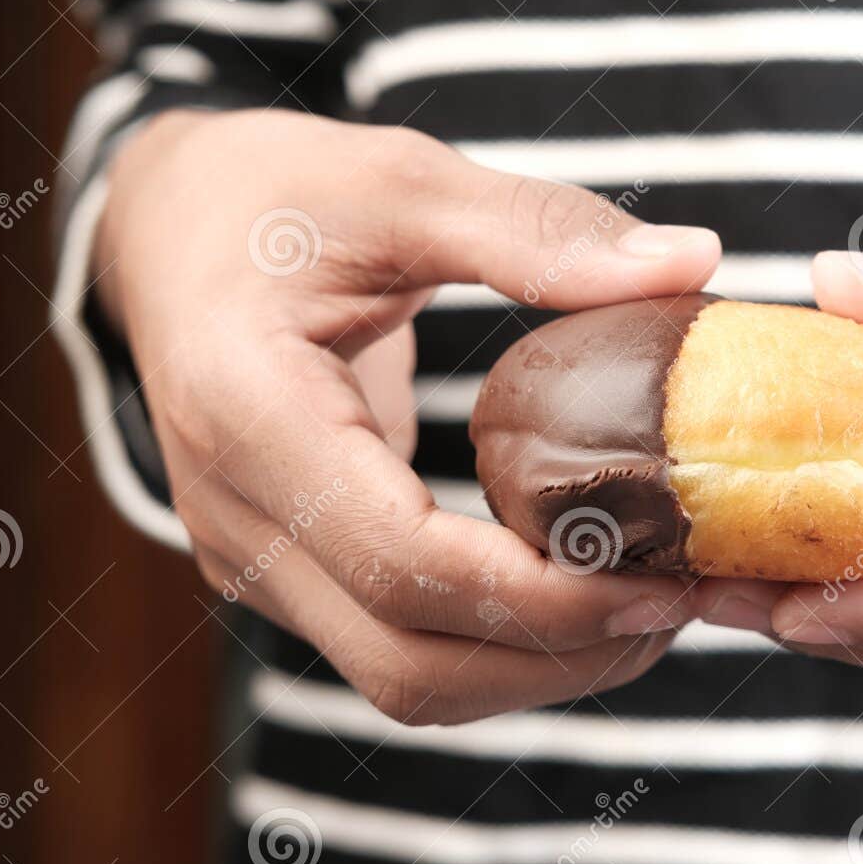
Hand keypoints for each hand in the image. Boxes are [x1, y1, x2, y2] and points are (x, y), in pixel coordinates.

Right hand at [96, 108, 721, 723]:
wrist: (172, 232)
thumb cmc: (277, 196)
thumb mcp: (402, 183)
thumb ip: (537, 232)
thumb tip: (690, 263)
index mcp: (249, 414)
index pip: (402, 564)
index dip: (543, 596)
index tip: (663, 575)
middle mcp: (238, 515)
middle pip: (410, 661)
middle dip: (562, 655)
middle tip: (685, 599)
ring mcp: (256, 558)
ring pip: (408, 680)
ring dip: (540, 669)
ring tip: (653, 604)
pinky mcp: (291, 571)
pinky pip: (401, 647)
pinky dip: (503, 645)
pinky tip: (586, 591)